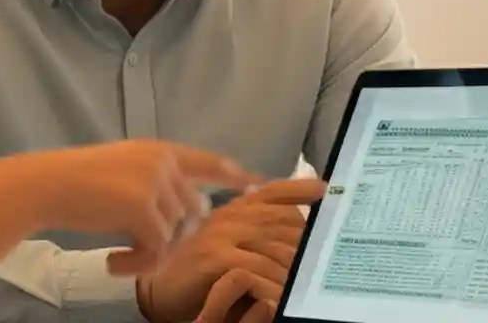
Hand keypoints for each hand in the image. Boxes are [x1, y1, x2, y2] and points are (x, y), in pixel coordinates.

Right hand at [20, 140, 261, 275]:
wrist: (45, 186)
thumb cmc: (76, 183)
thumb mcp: (124, 170)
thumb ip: (157, 181)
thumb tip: (191, 210)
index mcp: (158, 151)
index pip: (207, 161)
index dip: (232, 174)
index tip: (256, 182)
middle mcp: (162, 162)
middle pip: (193, 213)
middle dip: (172, 238)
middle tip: (137, 251)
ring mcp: (154, 183)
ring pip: (176, 235)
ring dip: (150, 255)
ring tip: (119, 257)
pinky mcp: (143, 208)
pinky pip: (158, 250)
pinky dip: (138, 264)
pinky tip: (113, 263)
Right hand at [137, 178, 325, 322]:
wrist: (160, 288)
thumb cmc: (200, 270)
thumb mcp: (231, 245)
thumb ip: (258, 230)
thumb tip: (299, 217)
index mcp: (235, 207)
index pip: (274, 191)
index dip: (302, 190)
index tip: (327, 191)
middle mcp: (230, 213)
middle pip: (284, 222)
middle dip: (307, 245)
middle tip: (322, 264)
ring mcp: (221, 232)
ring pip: (276, 249)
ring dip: (294, 273)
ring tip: (303, 289)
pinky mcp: (214, 256)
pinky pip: (257, 270)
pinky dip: (273, 287)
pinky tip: (280, 298)